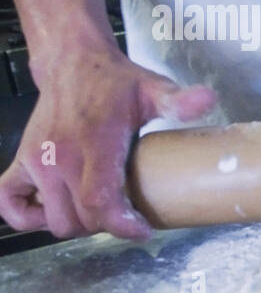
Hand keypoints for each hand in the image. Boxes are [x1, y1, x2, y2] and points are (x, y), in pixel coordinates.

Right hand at [0, 40, 215, 239]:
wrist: (73, 62)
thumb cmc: (115, 82)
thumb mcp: (153, 89)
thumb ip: (178, 100)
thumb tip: (208, 99)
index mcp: (94, 143)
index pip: (100, 201)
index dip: (122, 225)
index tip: (143, 229)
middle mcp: (59, 156)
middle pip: (80, 219)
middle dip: (107, 226)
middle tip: (127, 215)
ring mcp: (35, 162)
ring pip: (53, 220)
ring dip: (78, 224)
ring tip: (100, 211)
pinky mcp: (20, 162)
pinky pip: (8, 203)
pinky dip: (26, 217)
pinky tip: (54, 210)